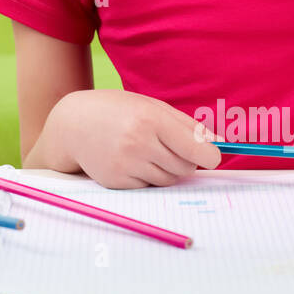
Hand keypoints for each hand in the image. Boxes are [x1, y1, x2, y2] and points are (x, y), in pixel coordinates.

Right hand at [55, 90, 222, 188]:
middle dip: (185, 161)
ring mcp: (126, 164)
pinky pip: (148, 187)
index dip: (211, 157)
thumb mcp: (150, 106)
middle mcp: (138, 143)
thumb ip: (187, 125)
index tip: (213, 157)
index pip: (196, 149)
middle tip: (168, 147)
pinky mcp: (116, 181)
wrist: (72, 124)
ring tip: (146, 151)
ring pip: (168, 180)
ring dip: (166, 169)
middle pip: (185, 168)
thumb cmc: (117, 111)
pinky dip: (146, 177)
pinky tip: (129, 160)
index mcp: (150, 119)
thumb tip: (221, 145)